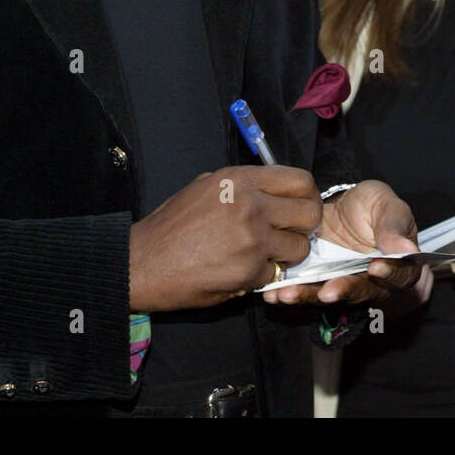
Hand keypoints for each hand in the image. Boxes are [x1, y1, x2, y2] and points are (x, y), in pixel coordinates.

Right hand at [129, 165, 321, 310]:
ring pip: (300, 248)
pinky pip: (275, 273)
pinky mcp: (249, 271)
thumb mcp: (204, 187)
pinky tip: (241, 270)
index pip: (300, 180)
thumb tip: (270, 190)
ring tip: (264, 255)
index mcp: (240, 179)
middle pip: (310, 212)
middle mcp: (251, 204)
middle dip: (305, 226)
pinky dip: (263, 275)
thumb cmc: (170, 225)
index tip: (299, 206)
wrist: (143, 262)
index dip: (306, 195)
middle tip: (290, 233)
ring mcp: (253, 239)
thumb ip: (241, 186)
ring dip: (287, 255)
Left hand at [263, 180, 419, 306]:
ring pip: (327, 295)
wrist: (340, 203)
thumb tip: (408, 248)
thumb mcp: (387, 206)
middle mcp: (370, 282)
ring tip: (288, 295)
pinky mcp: (316, 280)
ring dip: (307, 297)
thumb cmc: (372, 205)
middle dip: (341, 292)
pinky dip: (288, 293)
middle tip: (327, 292)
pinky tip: (272, 294)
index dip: (389, 273)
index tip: (376, 267)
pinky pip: (304, 290)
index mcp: (397, 265)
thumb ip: (394, 226)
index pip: (399, 275)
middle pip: (360, 292)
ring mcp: (341, 282)